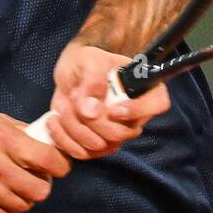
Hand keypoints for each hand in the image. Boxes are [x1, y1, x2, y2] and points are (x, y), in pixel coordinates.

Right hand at [0, 113, 71, 212]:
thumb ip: (21, 131)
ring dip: (22, 198)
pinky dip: (5, 209)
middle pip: (41, 189)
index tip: (57, 166)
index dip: (60, 165)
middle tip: (31, 178)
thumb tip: (50, 141)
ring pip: (25, 205)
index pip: (50, 159)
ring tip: (7, 186)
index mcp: (0, 138)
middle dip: (40, 185)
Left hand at [43, 41, 171, 158]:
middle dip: (91, 120)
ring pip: (100, 145)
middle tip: (72, 98)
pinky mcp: (98, 145)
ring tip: (61, 104)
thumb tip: (92, 111)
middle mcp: (135, 115)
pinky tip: (54, 120)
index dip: (139, 110)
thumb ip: (93, 80)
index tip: (113, 109)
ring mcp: (117, 133)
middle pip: (121, 132)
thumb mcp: (87, 59)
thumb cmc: (85, 61)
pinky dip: (64, 139)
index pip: (158, 103)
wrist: (71, 73)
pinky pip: (83, 153)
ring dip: (74, 127)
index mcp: (142, 88)